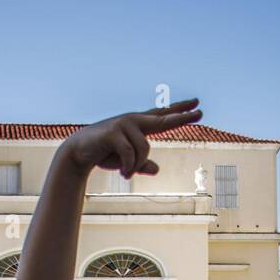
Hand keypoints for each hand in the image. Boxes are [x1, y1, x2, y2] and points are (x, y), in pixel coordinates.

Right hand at [63, 100, 202, 178]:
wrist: (79, 153)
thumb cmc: (104, 155)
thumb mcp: (126, 162)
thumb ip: (141, 164)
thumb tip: (157, 169)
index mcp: (138, 125)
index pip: (162, 116)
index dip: (180, 111)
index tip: (196, 104)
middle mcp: (134, 120)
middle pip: (162, 119)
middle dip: (181, 118)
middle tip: (200, 111)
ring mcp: (124, 123)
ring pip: (145, 149)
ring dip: (135, 167)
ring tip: (126, 173)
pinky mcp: (114, 131)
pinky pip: (131, 154)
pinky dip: (128, 168)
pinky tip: (123, 174)